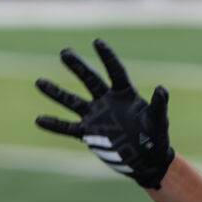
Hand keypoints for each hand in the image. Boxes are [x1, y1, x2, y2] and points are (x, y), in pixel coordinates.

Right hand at [35, 38, 173, 188]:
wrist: (146, 160)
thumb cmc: (155, 138)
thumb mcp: (157, 121)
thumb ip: (158, 105)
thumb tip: (161, 89)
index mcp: (124, 94)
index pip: (114, 71)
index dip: (107, 57)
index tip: (96, 42)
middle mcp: (107, 101)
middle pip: (89, 79)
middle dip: (78, 66)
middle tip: (64, 52)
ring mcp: (96, 116)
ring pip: (73, 101)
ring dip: (57, 92)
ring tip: (39, 82)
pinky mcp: (89, 133)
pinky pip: (68, 127)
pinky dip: (55, 124)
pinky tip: (39, 119)